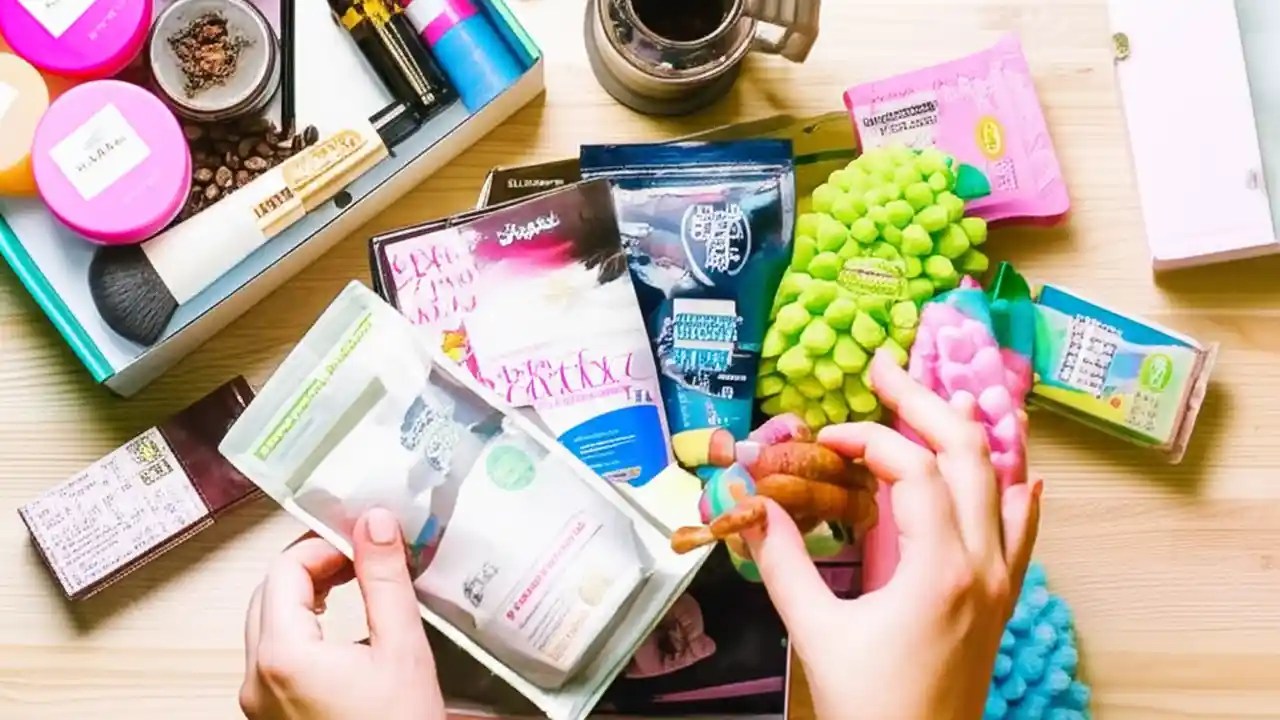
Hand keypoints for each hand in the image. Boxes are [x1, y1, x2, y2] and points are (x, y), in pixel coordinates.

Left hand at [240, 508, 445, 719]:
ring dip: (306, 598)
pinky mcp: (269, 716)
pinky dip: (303, 632)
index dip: (324, 545)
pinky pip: (274, 658)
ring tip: (354, 589)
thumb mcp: (401, 649)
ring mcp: (258, 702)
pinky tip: (343, 635)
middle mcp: (257, 678)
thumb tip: (373, 524)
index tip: (362, 545)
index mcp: (284, 654)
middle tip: (359, 561)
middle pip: (269, 594)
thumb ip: (384, 580)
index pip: (285, 568)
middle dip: (313, 568)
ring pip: (267, 624)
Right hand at [742, 352, 1041, 719]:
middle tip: (884, 369)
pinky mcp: (1001, 599)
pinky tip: (1020, 471)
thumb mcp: (816, 631)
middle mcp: (983, 565)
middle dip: (925, 403)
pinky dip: (1017, 491)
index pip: (911, 469)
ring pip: (1004, 482)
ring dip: (970, 434)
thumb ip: (783, 562)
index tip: (825, 437)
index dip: (866, 438)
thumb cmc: (869, 706)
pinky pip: (1023, 531)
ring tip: (941, 395)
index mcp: (939, 569)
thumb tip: (751, 504)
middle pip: (970, 454)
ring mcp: (1001, 581)